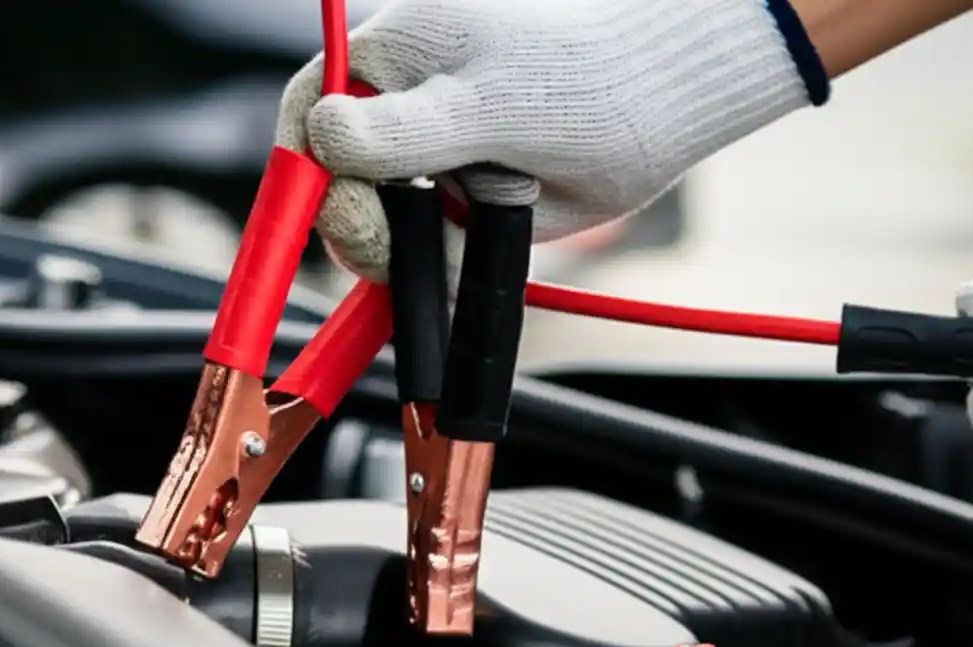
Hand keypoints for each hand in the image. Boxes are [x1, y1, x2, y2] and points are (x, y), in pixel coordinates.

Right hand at [275, 0, 827, 282]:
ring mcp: (434, 157)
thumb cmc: (588, 81)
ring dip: (411, 249)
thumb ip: (404, 131)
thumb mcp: (490, 105)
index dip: (308, 175)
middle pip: (336, 184)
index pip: (309, 117)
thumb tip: (323, 138)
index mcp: (394, 57)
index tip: (341, 220)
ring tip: (471, 225)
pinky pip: (431, 248)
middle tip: (405, 244)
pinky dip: (445, 262)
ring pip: (383, 227)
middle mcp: (404, 107)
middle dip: (364, 224)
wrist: (663, 102)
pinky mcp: (465, 200)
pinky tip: (479, 242)